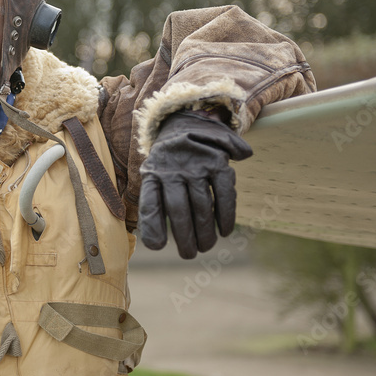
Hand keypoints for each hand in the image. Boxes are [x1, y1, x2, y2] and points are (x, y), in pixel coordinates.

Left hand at [138, 110, 252, 258]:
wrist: (184, 120)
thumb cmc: (166, 160)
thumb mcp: (151, 174)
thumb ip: (152, 205)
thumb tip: (153, 244)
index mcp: (152, 174)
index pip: (150, 202)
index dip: (153, 226)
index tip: (158, 247)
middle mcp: (172, 169)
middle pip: (178, 209)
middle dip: (185, 236)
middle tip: (189, 255)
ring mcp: (195, 166)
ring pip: (202, 205)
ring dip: (205, 231)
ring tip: (205, 247)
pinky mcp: (217, 163)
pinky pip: (223, 193)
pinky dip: (226, 214)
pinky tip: (225, 231)